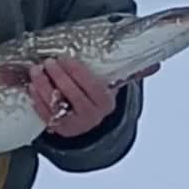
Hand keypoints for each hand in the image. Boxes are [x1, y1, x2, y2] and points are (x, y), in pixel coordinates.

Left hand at [29, 57, 156, 137]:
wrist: (89, 121)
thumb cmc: (98, 95)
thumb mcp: (114, 84)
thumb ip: (132, 72)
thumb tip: (156, 66)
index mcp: (105, 103)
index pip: (91, 87)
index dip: (77, 74)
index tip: (66, 60)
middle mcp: (91, 116)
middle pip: (72, 95)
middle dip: (58, 77)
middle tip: (47, 62)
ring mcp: (74, 124)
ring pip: (56, 105)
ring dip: (43, 87)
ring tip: (35, 71)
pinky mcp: (59, 128)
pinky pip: (46, 115)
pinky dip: (37, 100)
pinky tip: (32, 86)